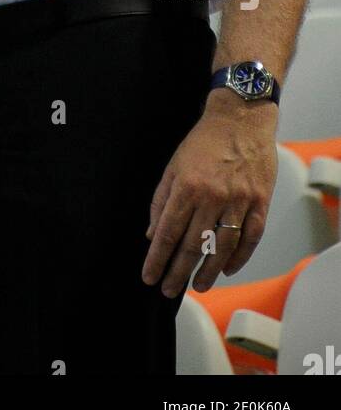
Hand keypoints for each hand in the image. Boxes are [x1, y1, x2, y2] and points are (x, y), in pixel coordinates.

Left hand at [141, 95, 277, 297]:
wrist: (241, 119)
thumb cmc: (204, 141)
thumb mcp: (174, 165)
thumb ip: (161, 200)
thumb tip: (151, 233)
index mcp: (187, 187)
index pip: (167, 232)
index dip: (157, 258)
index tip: (149, 275)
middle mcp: (212, 197)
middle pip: (193, 245)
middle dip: (178, 272)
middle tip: (169, 289)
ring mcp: (239, 201)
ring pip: (222, 247)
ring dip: (208, 272)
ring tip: (198, 287)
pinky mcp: (260, 202)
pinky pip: (250, 238)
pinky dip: (239, 258)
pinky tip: (226, 269)